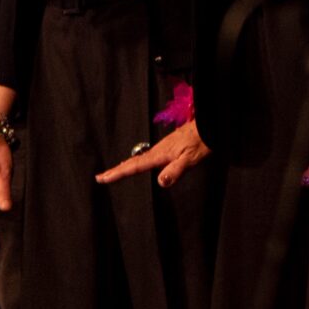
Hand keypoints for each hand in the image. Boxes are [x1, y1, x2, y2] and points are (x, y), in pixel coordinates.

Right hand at [95, 118, 209, 187]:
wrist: (207, 126)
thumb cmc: (200, 142)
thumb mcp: (190, 159)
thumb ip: (175, 170)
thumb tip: (160, 182)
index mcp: (159, 155)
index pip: (135, 166)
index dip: (118, 173)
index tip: (102, 178)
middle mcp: (157, 150)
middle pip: (132, 162)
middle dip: (117, 170)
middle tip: (101, 177)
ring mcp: (161, 147)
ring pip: (139, 158)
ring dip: (125, 166)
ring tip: (114, 172)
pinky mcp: (167, 146)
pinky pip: (146, 156)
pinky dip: (136, 161)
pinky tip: (139, 163)